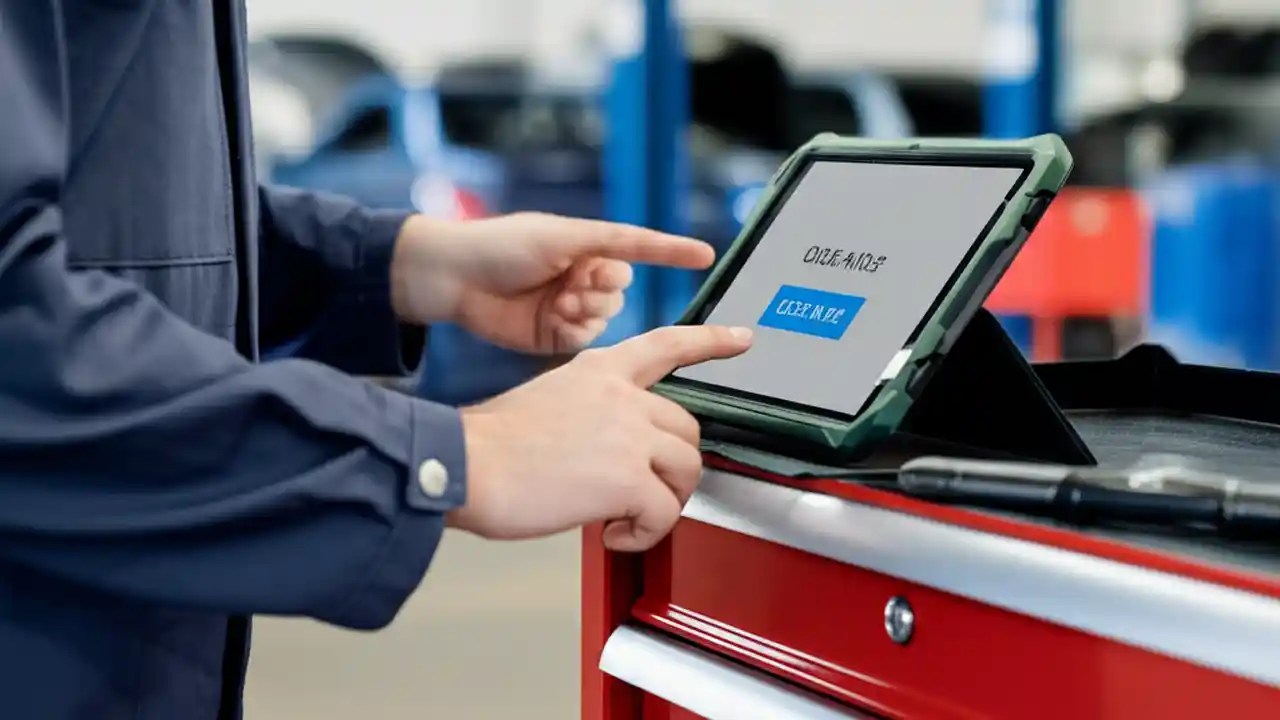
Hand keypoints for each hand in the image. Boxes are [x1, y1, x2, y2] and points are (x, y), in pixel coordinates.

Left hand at [390, 212, 714, 353]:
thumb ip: (605, 243)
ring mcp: (568, 307)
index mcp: (585, 245)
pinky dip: (574, 330)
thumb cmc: (502, 245)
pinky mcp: (552, 336)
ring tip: (557, 301)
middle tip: (575, 282)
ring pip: (606, 317)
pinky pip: (584, 338)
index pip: (639, 247)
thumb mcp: (559, 235)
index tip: (706, 255)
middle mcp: (581, 276)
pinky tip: (552, 319)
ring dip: (587, 310)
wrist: (453, 279)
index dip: (672, 252)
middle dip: (602, 288)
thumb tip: (639, 253)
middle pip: (621, 290)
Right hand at [448, 324, 752, 550]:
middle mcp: (621, 396)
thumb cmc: (489, 446)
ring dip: (664, 503)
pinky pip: (665, 514)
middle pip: (688, 428)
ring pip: (686, 471)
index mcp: (599, 371)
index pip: (667, 345)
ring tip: (626, 517)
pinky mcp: (627, 478)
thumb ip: (587, 413)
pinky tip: (613, 534)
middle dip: (675, 466)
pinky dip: (644, 534)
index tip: (742, 339)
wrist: (465, 463)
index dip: (711, 342)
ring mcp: (629, 435)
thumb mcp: (545, 402)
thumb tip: (604, 452)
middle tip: (646, 492)